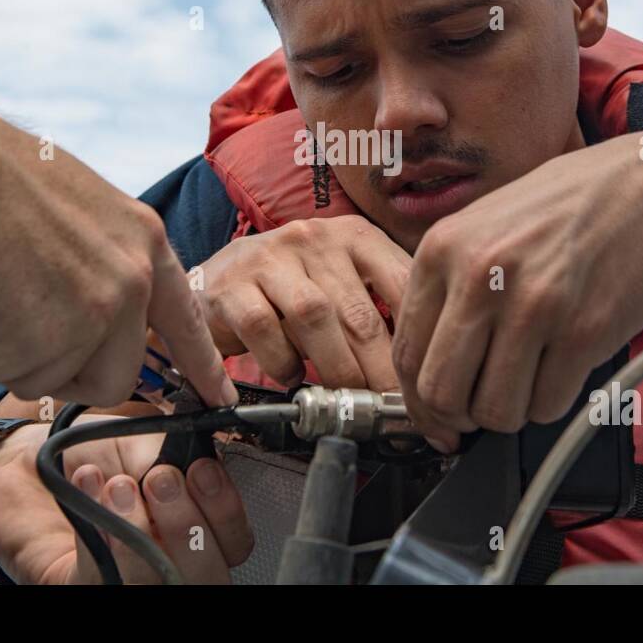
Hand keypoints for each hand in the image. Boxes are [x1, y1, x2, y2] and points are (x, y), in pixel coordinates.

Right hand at [0, 108, 236, 409]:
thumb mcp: (74, 207)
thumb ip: (100, 260)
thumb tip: (93, 311)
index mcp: (142, 240)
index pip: (185, 316)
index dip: (201, 364)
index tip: (218, 398)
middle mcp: (131, 281)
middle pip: (115, 377)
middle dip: (63, 370)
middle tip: (13, 327)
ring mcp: (92, 317)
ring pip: (50, 381)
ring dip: (5, 354)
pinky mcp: (45, 347)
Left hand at [0, 407, 252, 583]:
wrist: (23, 466)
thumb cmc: (90, 456)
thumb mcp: (145, 443)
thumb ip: (181, 452)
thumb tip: (211, 449)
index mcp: (194, 529)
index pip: (233, 542)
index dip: (225, 510)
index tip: (201, 469)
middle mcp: (168, 564)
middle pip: (207, 575)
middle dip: (187, 523)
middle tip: (158, 479)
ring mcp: (128, 583)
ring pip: (158, 583)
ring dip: (140, 529)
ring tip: (117, 484)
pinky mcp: (83, 589)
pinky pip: (104, 577)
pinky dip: (100, 530)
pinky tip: (89, 485)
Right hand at [199, 216, 411, 390]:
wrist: (219, 276)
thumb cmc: (293, 289)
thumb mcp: (343, 283)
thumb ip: (380, 311)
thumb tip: (420, 365)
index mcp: (353, 235)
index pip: (400, 282)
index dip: (417, 337)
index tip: (423, 379)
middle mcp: (314, 238)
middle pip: (359, 312)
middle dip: (380, 370)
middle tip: (392, 407)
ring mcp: (270, 259)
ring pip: (315, 316)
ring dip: (336, 368)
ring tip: (345, 397)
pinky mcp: (232, 286)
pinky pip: (264, 329)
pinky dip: (283, 363)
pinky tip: (292, 377)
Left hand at [392, 130, 642, 449]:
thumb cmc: (562, 212)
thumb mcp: (480, 229)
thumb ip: (445, 292)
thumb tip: (422, 377)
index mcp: (441, 249)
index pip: (406, 355)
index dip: (420, 401)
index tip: (438, 416)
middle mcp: (479, 277)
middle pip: (441, 393)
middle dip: (461, 415)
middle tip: (483, 406)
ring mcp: (532, 306)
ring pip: (494, 411)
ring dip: (510, 411)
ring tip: (528, 381)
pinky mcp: (582, 332)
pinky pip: (546, 405)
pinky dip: (551, 402)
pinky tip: (561, 369)